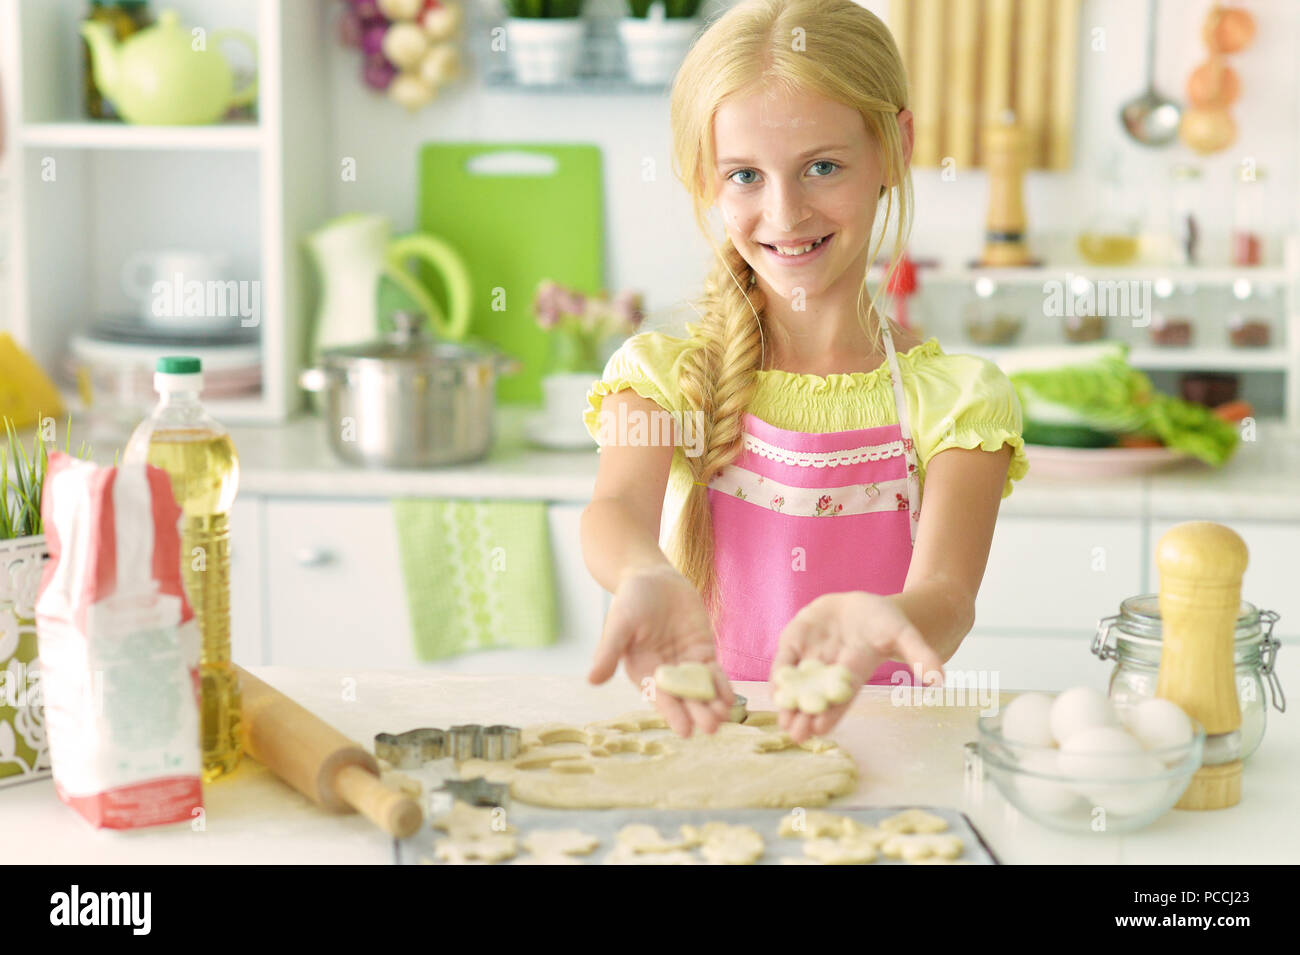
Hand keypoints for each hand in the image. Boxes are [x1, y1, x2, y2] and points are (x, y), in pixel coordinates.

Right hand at [588, 564, 734, 736]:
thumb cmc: (630, 600)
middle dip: (698, 713)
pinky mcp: (702, 651)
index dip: (673, 714)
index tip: (685, 731)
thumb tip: (591, 680)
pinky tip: (730, 698)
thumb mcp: (618, 625)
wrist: (652, 577)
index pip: (660, 697)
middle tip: (711, 728)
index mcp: (642, 672)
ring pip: (701, 689)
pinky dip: (721, 685)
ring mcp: (685, 663)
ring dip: (713, 703)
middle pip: (684, 698)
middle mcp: (664, 673)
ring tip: (724, 716)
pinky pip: (713, 672)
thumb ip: (608, 653)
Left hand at [772, 591, 943, 741]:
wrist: (861, 606)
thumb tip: (941, 680)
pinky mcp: (796, 639)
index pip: (843, 695)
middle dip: (806, 715)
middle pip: (818, 695)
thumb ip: (920, 655)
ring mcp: (811, 655)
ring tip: (782, 722)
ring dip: (789, 703)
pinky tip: (773, 691)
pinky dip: (778, 675)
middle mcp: (830, 668)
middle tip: (795, 734)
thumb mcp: (904, 634)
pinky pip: (785, 659)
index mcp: (855, 669)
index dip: (832, 712)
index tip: (820, 730)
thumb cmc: (885, 623)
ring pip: (797, 683)